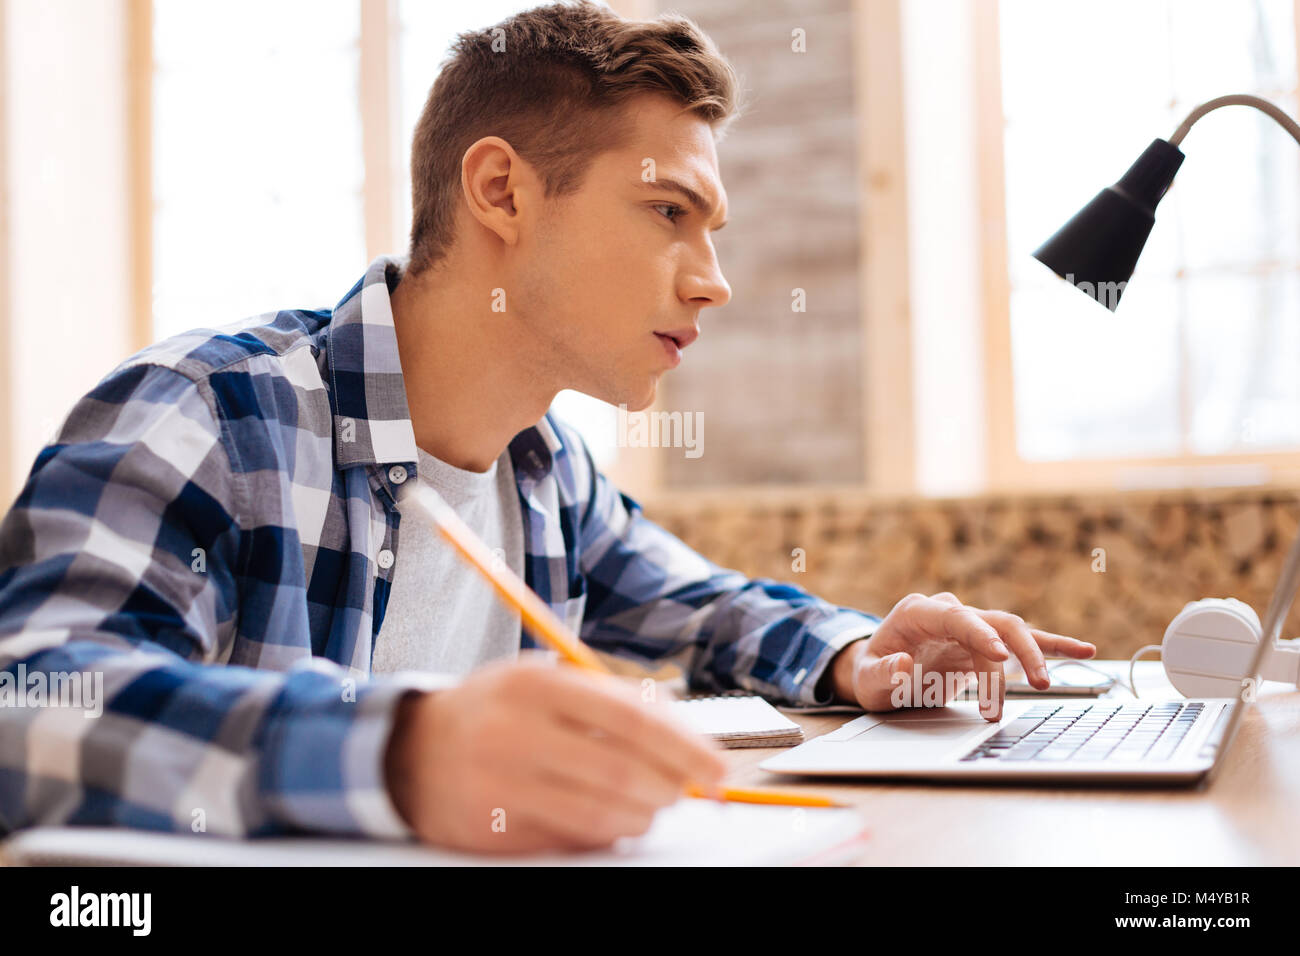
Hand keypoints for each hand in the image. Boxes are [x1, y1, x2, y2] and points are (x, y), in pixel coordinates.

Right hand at [384, 656, 726, 852]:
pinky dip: (603, 833)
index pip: (631, 717)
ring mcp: (498, 785)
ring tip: (649, 804)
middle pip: (621, 772)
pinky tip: (609, 818)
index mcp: (536, 684)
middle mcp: (514, 732)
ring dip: (642, 815)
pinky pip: (569, 840)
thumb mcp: (547, 682)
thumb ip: (613, 702)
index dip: (685, 746)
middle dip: (670, 788)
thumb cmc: (498, 710)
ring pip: (600, 814)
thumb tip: (688, 739)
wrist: (411, 750)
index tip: (720, 768)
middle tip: (688, 791)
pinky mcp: (490, 830)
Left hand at [830, 591, 1096, 720]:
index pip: (955, 616)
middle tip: (1035, 683)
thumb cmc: (872, 674)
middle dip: (1018, 651)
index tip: (1000, 657)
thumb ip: (884, 673)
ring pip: (1013, 632)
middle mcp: (949, 612)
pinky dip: (1052, 646)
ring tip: (1049, 682)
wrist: (879, 673)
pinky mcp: (986, 645)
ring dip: (1035, 655)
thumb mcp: (868, 679)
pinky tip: (1084, 651)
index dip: (980, 633)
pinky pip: (1022, 643)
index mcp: (918, 612)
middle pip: (993, 623)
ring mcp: (970, 626)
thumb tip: (904, 664)